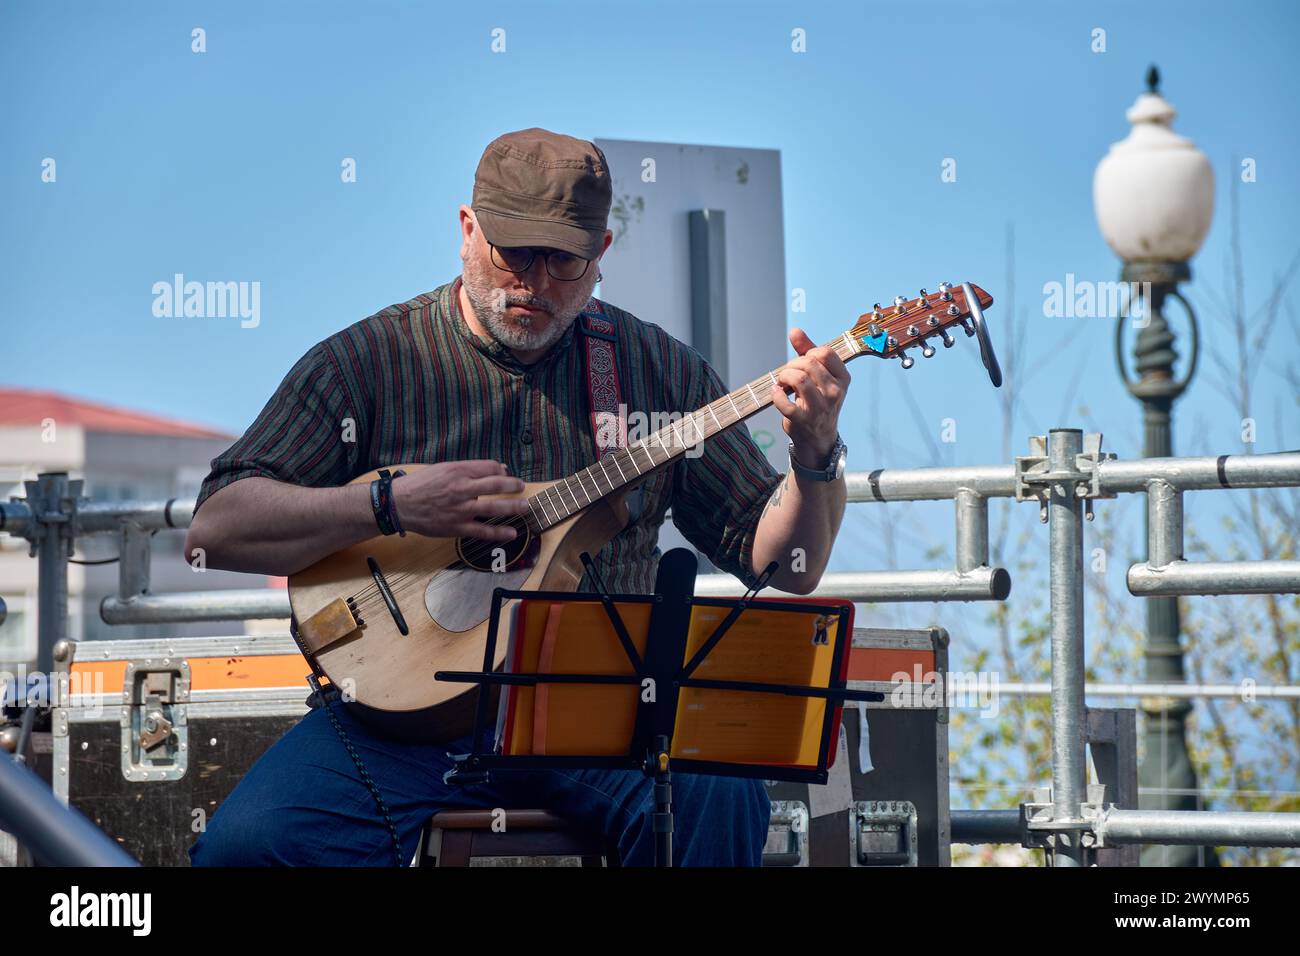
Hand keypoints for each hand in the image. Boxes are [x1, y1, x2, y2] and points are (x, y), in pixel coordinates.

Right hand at [389, 460, 529, 540]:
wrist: (398, 504)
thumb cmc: (420, 485)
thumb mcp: (443, 469)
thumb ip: (469, 469)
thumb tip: (497, 468)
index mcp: (457, 471)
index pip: (489, 467)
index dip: (502, 470)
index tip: (507, 475)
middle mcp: (461, 488)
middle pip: (496, 485)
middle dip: (513, 486)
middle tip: (522, 487)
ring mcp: (460, 509)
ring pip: (493, 508)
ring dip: (513, 507)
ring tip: (525, 507)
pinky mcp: (457, 527)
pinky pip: (482, 531)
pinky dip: (499, 533)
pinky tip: (512, 533)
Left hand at [770, 328, 850, 466]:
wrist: (818, 437)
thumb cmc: (817, 401)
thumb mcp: (819, 375)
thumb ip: (807, 351)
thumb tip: (795, 331)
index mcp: (842, 378)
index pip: (825, 352)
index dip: (808, 352)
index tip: (802, 362)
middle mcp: (835, 392)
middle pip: (809, 363)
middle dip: (792, 364)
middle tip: (788, 374)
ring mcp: (820, 407)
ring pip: (799, 378)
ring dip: (784, 376)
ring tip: (782, 382)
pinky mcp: (804, 420)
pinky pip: (785, 403)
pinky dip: (776, 395)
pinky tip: (776, 393)